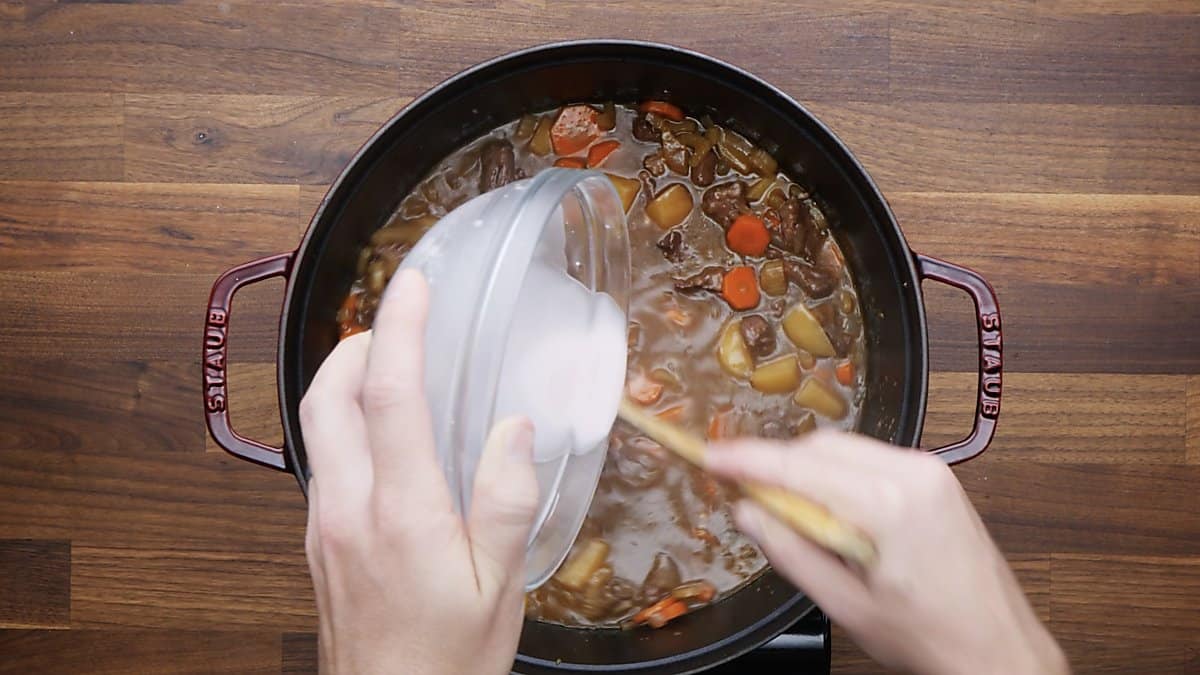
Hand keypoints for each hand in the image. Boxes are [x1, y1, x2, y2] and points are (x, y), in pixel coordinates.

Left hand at [299, 269, 538, 674]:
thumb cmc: (446, 661)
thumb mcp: (499, 585)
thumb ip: (506, 501)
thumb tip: (513, 429)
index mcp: (401, 513)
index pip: (391, 395)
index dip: (401, 329)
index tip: (414, 286)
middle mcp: (348, 510)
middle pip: (327, 396)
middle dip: (356, 342)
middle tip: (396, 322)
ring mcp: (324, 527)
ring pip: (316, 427)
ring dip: (345, 382)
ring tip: (389, 368)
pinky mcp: (318, 545)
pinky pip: (322, 462)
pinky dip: (344, 424)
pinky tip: (381, 438)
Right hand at [706, 431, 1067, 674]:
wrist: (1000, 650)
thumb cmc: (930, 637)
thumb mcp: (846, 606)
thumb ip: (792, 553)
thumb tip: (748, 513)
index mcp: (890, 505)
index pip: (799, 467)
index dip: (748, 460)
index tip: (710, 457)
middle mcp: (913, 473)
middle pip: (821, 447)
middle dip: (777, 465)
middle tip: (743, 494)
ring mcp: (929, 470)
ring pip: (845, 449)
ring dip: (808, 471)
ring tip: (789, 513)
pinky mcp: (936, 477)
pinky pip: (871, 459)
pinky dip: (839, 476)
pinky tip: (830, 511)